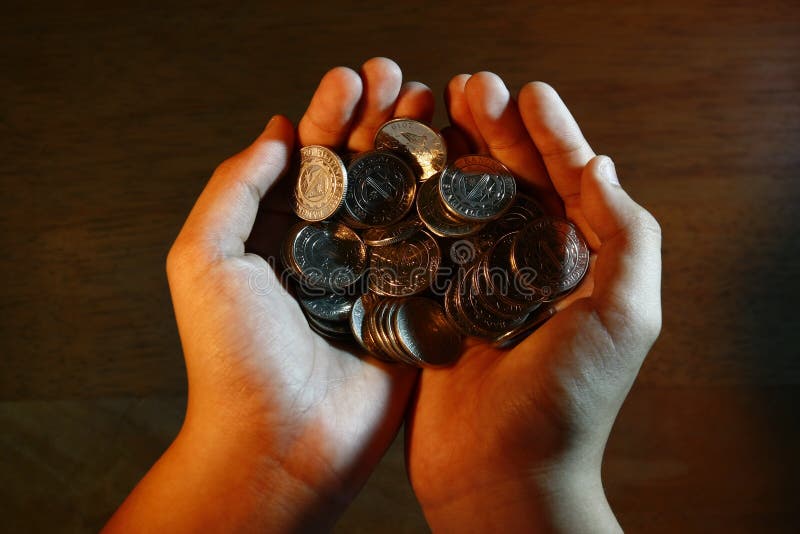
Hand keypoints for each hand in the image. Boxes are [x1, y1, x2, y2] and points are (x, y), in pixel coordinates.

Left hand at [104, 58, 434, 531]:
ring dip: (418, 148)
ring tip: (434, 102)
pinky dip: (449, 206)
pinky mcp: (412, 307)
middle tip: (403, 78)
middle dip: (380, 119)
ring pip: (402, 198)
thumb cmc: (232, 355)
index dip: (329, 114)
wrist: (281, 442)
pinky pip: (434, 248)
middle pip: (362, 169)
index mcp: (280, 234)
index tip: (351, 78)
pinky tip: (464, 166)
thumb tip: (276, 131)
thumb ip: (234, 188)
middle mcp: (330, 249)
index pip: (309, 159)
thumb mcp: (204, 259)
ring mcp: (375, 276)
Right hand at [405, 73, 661, 532]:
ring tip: (433, 108)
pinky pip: (423, 239)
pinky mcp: (431, 302)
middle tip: (469, 85)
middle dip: (494, 130)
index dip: (550, 133)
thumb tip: (600, 163)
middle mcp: (527, 266)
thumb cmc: (569, 403)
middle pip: (511, 181)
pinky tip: (399, 168)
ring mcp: (475, 282)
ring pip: (463, 201)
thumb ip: (625, 235)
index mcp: (577, 262)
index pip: (567, 181)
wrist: (499, 476)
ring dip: (450, 153)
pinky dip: (413, 201)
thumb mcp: (622, 315)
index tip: (527, 92)